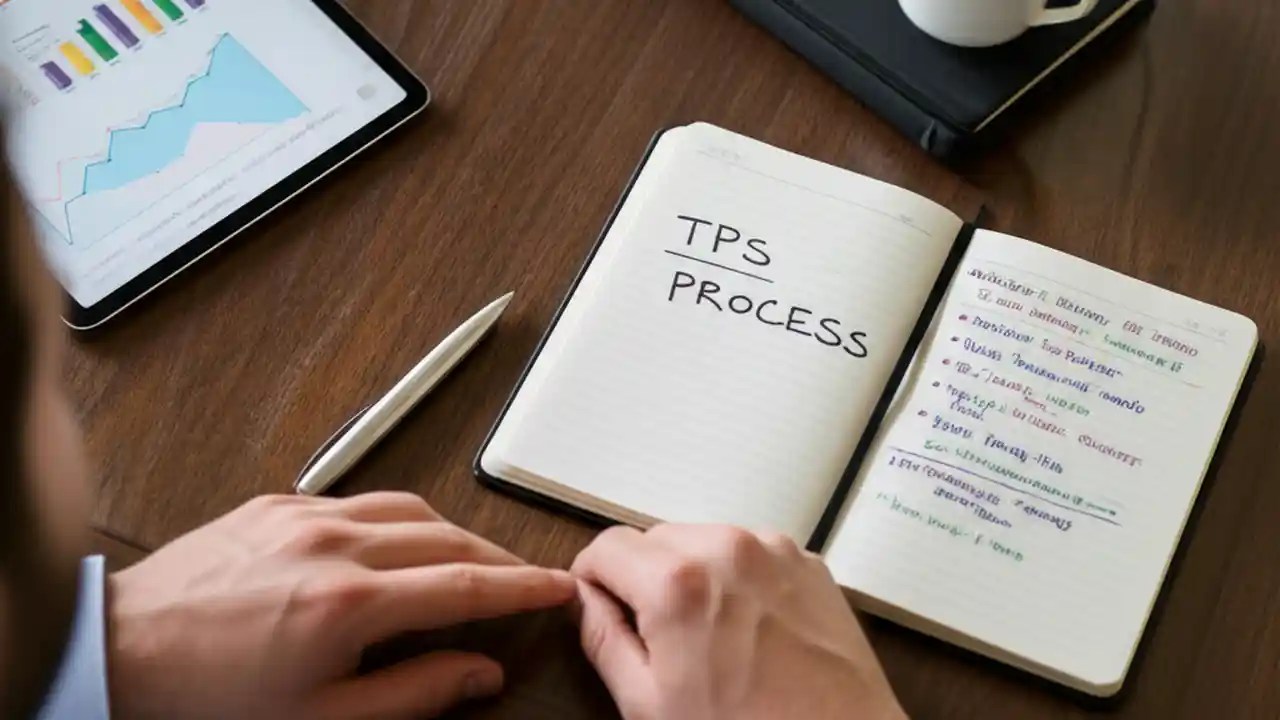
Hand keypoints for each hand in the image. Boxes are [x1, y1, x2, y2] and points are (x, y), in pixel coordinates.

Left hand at [108, 492, 574, 719]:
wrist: (119, 653)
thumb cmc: (208, 698)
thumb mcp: (322, 719)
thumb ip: (415, 692)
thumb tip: (479, 672)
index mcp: (348, 602)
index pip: (466, 582)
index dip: (523, 584)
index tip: (557, 584)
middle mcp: (332, 544)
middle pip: (447, 535)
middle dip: (495, 555)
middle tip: (522, 578)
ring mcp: (303, 514)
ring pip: (408, 506)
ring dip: (449, 530)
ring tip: (467, 559)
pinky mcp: (275, 503)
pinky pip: (358, 498)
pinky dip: (394, 518)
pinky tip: (394, 542)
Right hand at [571, 525, 905, 719]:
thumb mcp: (649, 704)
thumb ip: (604, 640)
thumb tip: (585, 600)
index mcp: (676, 583)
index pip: (607, 546)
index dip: (594, 578)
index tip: (602, 604)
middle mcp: (724, 548)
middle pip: (654, 539)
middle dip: (645, 578)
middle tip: (661, 635)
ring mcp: (772, 549)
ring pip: (702, 539)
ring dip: (693, 573)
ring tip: (711, 634)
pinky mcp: (806, 560)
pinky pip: (749, 551)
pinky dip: (737, 577)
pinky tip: (749, 626)